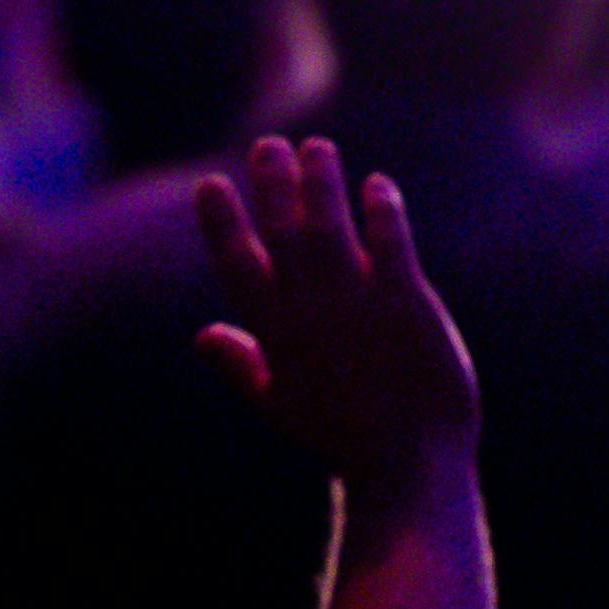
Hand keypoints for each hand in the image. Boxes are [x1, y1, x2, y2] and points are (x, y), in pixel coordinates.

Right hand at [198, 134, 474, 511]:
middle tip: (267, 145)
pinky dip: (381, 210)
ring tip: (317, 148)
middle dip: (272, 182)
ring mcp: (357, 301)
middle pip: (283, 229)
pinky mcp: (406, 301)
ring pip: (330, 223)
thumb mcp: (276, 407)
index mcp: (274, 333)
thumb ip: (239, 365)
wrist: (407, 463)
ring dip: (321, 181)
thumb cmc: (339, 439)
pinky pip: (389, 241)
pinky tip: (377, 185)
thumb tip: (202, 335)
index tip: (211, 183)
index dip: (221, 220)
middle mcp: (309, 308)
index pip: (236, 261)